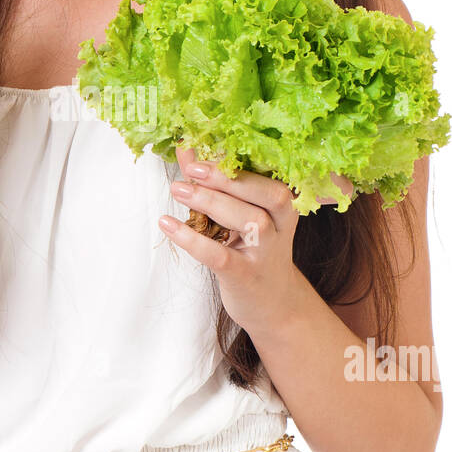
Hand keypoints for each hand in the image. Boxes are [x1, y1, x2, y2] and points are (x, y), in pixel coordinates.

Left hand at [158, 145, 353, 334]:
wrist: (273, 306)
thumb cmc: (253, 251)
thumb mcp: (241, 215)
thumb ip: (216, 184)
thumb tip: (187, 148)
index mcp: (283, 205)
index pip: (268, 175)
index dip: (237, 160)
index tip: (206, 146)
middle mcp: (280, 227)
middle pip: (265, 195)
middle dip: (228, 178)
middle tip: (193, 169)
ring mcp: (265, 253)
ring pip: (249, 221)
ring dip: (211, 202)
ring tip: (178, 190)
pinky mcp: (245, 276)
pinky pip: (219, 255)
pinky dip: (192, 239)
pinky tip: (168, 224)